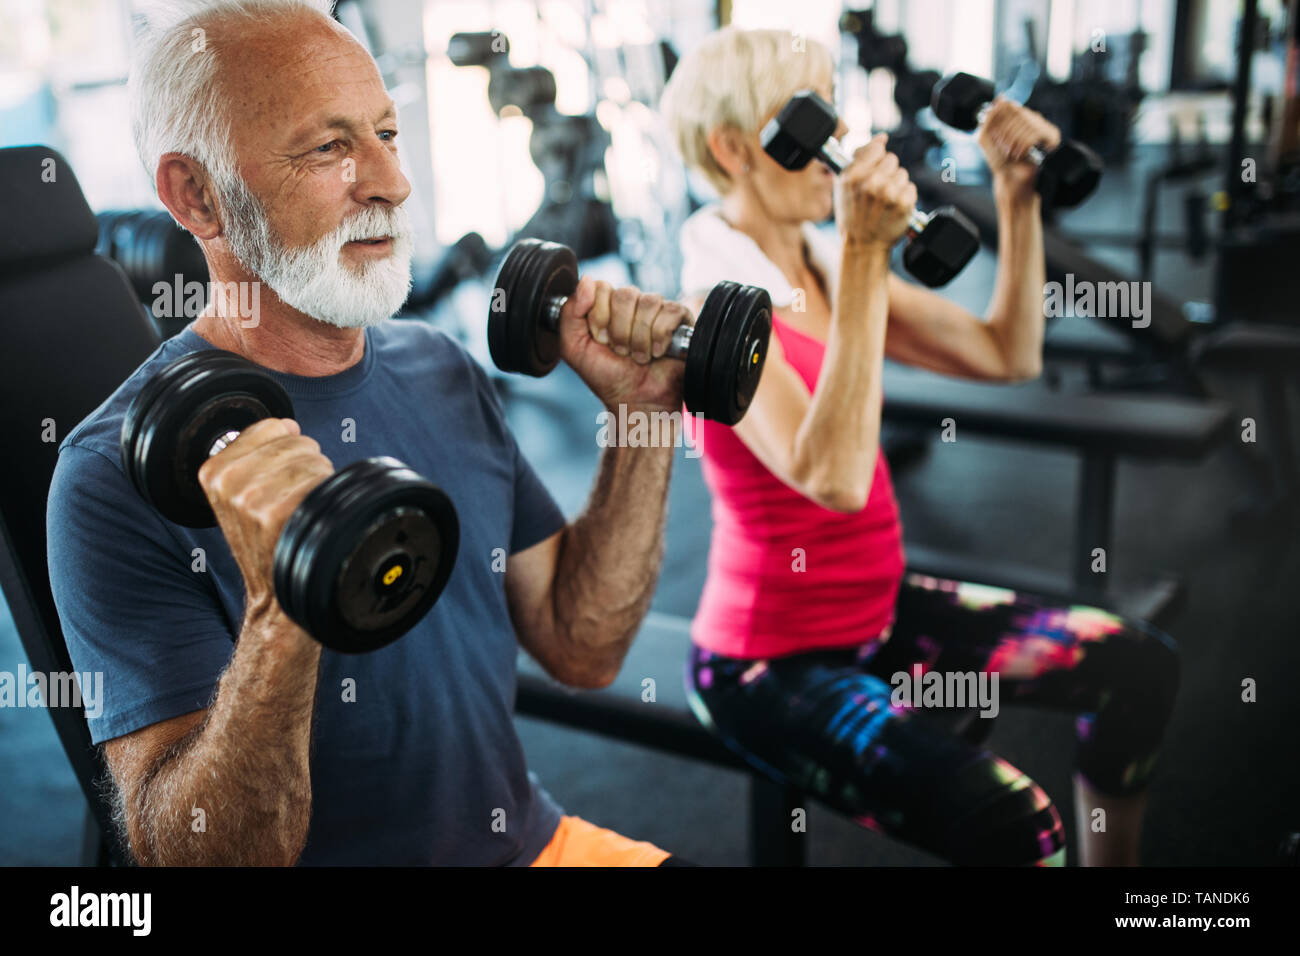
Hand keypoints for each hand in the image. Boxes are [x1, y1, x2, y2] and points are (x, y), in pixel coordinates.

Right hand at [197, 418, 334, 616]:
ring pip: (312, 458)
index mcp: (212, 470)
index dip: (288, 451)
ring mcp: (250, 497)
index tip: (279, 482)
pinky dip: (324, 496)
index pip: (273, 427)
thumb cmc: (266, 542)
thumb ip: (258, 453)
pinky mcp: (275, 513)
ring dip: (318, 481)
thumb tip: (288, 425)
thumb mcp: (241, 494)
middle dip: (306, 466)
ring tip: (301, 511)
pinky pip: (319, 479)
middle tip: (294, 502)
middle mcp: (227, 481)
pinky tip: (310, 520)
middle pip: (297, 441)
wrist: (274, 594)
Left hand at [557, 277, 689, 415]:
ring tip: (639, 357)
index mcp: (607, 305)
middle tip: (621, 351)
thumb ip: (569, 312)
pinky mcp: (680, 319)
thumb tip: (587, 279)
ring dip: (639, 339)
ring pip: (648, 303)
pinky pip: (670, 313)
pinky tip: (657, 353)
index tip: (601, 341)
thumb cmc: (607, 377)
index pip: (601, 287)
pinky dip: (660, 338)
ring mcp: (657, 309)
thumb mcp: (573, 347)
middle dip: (619, 331)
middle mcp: (632, 303)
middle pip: (624, 294)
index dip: (599, 317)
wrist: (636, 401)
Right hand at [835, 133, 917, 246]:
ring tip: (885, 201)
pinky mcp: (904, 204)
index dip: (876, 158)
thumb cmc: (852, 215)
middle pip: (892, 160)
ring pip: (902, 174)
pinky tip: (893, 208)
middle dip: (886, 173)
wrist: (863, 245)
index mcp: (853, 176)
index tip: (873, 169)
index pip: (877, 148)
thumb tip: (881, 138)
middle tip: (877, 191)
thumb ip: (860, 157)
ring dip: (896, 185)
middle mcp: (871, 183)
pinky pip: (911, 188)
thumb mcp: (844, 185)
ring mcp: (889, 194)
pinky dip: (905, 197)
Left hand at [978, 97, 1060, 198]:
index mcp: (1015, 119)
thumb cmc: (999, 160)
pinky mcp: (1050, 137)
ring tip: (1010, 153)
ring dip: (1014, 140)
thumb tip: (1001, 98)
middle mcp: (1029, 119)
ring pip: (1026, 123)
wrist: (1011, 180)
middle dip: (1006, 132)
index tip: (996, 136)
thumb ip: (989, 118)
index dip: (1000, 119)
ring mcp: (1041, 127)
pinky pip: (1035, 134)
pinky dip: (1023, 145)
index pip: (1009, 106)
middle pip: (1018, 114)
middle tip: (1002, 147)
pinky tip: (1019, 155)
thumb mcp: (987, 137)